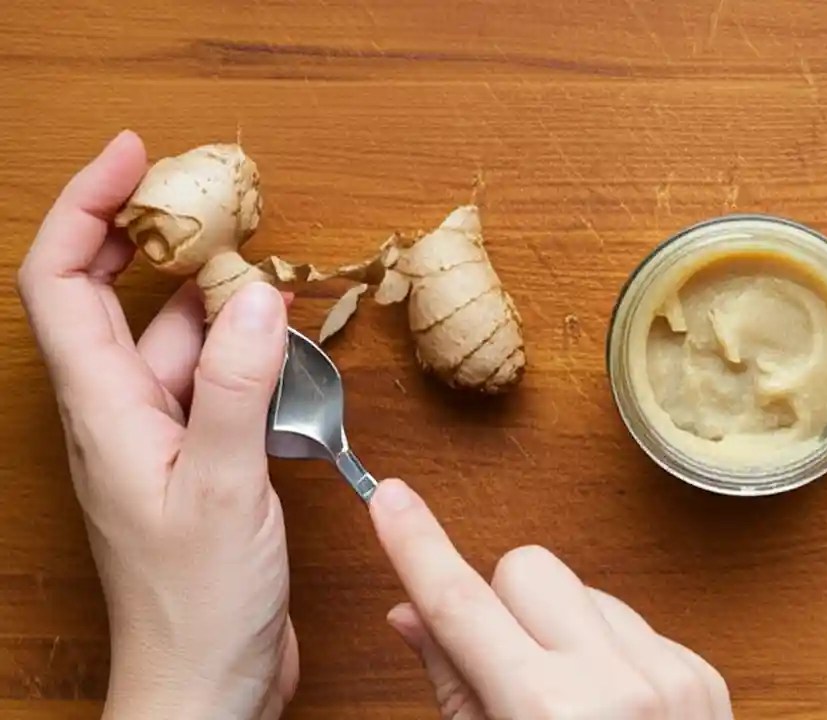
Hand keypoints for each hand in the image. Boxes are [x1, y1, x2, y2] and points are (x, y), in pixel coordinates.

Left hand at [17, 131, 297, 719]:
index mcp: (104, 412)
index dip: (86, 207)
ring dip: (212, 296)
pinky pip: (212, 382)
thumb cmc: (196, 606)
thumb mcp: (223, 488)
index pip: (62, 282)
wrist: (204, 685)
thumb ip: (237, 389)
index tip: (135, 155)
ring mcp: (157, 436)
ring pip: (172, 339)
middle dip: (151, 233)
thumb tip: (253, 297)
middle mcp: (120, 414)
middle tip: (210, 192)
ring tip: (265, 263)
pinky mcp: (197, 460)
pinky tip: (281, 343)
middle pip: (110, 296)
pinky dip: (243, 351)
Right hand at [369, 479, 732, 718]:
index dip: (417, 547)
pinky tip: (611, 708)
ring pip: (583, 590)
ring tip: (568, 702)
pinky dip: (609, 650)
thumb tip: (411, 614)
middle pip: (528, 567)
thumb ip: (453, 687)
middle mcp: (618, 684)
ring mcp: (669, 674)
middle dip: (501, 600)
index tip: (392, 499)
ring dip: (559, 627)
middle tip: (502, 663)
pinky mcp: (702, 673)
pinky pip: (632, 620)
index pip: (462, 606)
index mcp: (550, 715)